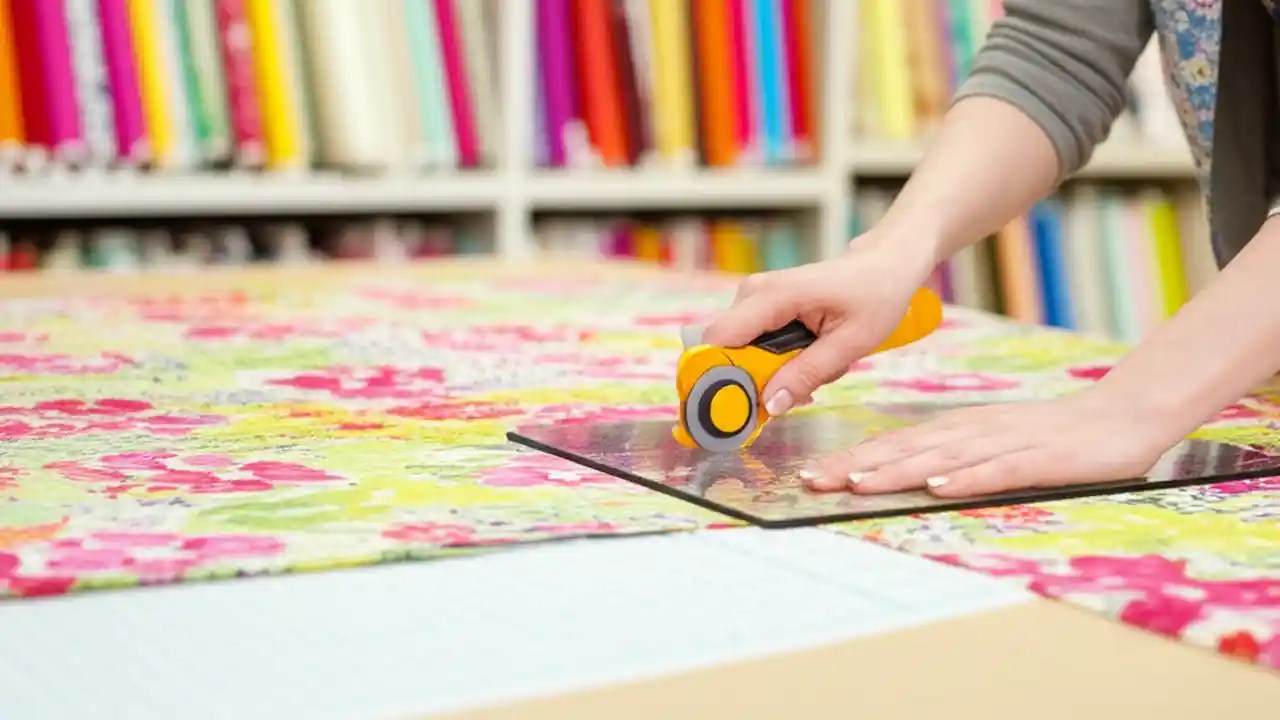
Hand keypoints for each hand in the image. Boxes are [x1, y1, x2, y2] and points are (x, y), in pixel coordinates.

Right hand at [701, 239, 934, 416]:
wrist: (884, 266)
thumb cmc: (874, 295)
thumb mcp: (850, 343)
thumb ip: (807, 373)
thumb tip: (769, 405)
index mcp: (773, 295)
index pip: (719, 340)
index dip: (717, 377)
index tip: (738, 409)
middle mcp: (753, 293)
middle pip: (726, 352)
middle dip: (757, 381)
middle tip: (804, 391)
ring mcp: (754, 299)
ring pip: (741, 353)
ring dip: (775, 374)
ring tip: (820, 368)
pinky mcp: (761, 308)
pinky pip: (753, 346)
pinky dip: (779, 363)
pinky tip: (813, 356)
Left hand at [801, 387, 1179, 497]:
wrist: (1119, 416)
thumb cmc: (1050, 435)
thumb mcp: (990, 441)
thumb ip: (950, 454)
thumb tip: (901, 472)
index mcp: (957, 429)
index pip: (894, 444)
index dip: (851, 458)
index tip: (809, 473)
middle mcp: (971, 432)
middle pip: (904, 449)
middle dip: (855, 465)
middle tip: (812, 479)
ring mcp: (1004, 443)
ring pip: (940, 458)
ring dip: (897, 471)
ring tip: (857, 483)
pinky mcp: (1038, 459)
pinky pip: (996, 470)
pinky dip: (965, 478)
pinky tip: (938, 487)